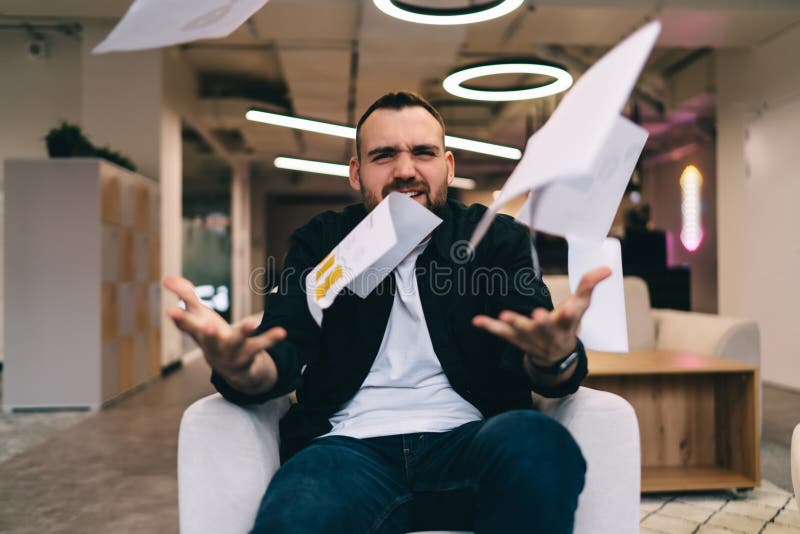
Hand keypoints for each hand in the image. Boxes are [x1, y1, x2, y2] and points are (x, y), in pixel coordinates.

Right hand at [162, 275, 285, 394]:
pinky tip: (282, 332)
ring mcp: (232, 352)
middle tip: (209, 326)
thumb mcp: (199, 316)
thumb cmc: (211, 337)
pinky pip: (261, 345)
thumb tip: (167, 279)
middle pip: (210, 341)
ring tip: (252, 322)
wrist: (230, 369)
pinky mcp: (250, 354)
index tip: (169, 311)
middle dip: (208, 335)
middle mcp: (214, 346)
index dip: (179, 318)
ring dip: (243, 333)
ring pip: (237, 343)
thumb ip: (186, 296)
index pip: (187, 326)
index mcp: (200, 335)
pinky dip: (271, 338)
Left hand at [472, 266, 611, 367]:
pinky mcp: (516, 339)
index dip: (571, 314)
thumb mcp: (581, 306)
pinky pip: (502, 334)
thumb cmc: (568, 325)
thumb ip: (589, 285)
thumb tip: (607, 267)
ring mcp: (531, 338)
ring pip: (522, 332)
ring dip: (514, 324)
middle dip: (542, 322)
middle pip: (545, 328)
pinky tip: (476, 320)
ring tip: (504, 315)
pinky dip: (489, 327)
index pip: (571, 319)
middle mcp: (549, 334)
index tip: (571, 309)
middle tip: (538, 315)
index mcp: (566, 324)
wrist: (556, 356)